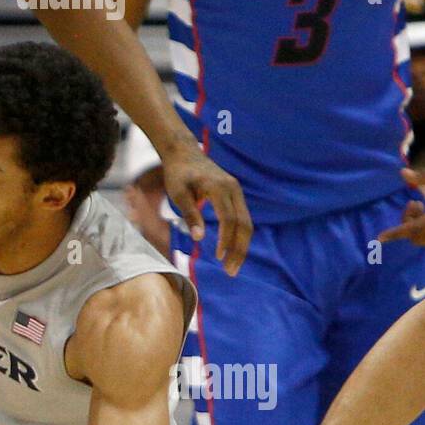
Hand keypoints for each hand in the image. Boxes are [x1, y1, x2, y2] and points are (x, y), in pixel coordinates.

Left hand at [160, 140, 252, 275]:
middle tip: (231, 271)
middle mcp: (233, 188)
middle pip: (243, 223)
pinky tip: (232, 251)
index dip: (225, 240)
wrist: (184, 153)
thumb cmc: (177, 174)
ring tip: (232, 266)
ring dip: (241, 245)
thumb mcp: (178, 194)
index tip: (218, 258)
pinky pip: (242, 217)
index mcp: (220, 188)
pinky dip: (239, 235)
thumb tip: (199, 238)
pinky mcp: (235, 194)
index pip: (228, 219)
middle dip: (239, 249)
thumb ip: (190, 214)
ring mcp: (236, 190)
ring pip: (246, 222)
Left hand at [376, 168, 424, 244]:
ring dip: (416, 222)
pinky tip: (424, 211)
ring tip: (419, 205)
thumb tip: (402, 171)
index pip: (410, 228)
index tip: (379, 238)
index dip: (394, 233)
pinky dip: (422, 226)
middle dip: (409, 220)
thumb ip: (421, 178)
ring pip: (419, 235)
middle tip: (412, 203)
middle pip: (413, 234)